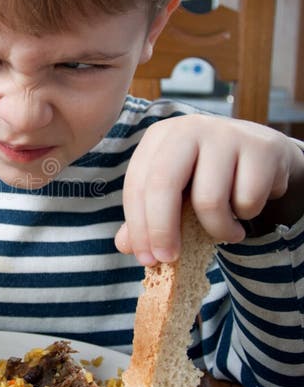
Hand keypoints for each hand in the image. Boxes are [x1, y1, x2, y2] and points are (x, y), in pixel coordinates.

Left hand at [115, 114, 303, 264]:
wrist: (263, 154)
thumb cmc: (209, 175)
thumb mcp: (176, 191)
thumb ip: (148, 217)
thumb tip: (124, 245)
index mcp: (160, 136)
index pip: (137, 183)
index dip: (139, 226)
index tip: (147, 259)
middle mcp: (189, 128)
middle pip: (163, 184)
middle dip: (162, 230)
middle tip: (170, 259)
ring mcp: (226, 134)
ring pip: (209, 200)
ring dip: (218, 229)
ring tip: (227, 232)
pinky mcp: (261, 148)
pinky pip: (247, 200)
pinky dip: (246, 216)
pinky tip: (247, 209)